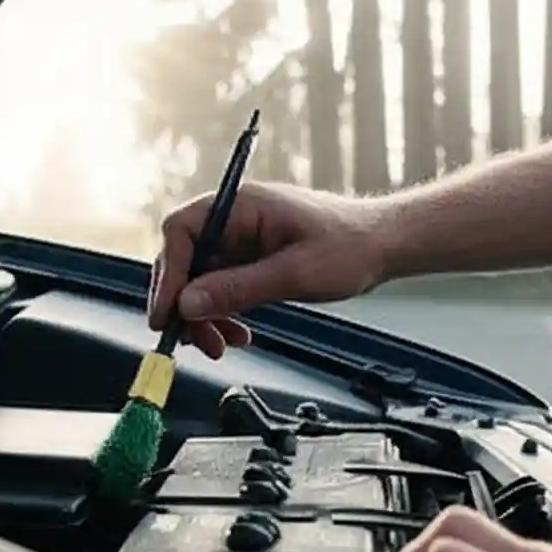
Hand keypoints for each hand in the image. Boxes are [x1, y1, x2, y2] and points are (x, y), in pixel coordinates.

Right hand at [148, 182, 392, 358]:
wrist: (384, 246)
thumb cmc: (349, 247)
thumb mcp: (294, 273)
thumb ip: (238, 288)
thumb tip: (187, 304)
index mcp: (241, 206)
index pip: (181, 232)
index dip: (169, 275)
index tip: (167, 314)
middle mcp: (233, 219)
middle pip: (185, 259)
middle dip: (185, 304)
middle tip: (195, 341)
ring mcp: (240, 240)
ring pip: (200, 279)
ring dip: (203, 315)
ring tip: (221, 345)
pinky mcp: (250, 260)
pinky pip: (221, 287)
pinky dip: (222, 314)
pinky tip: (237, 334)